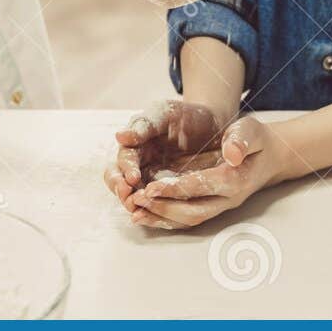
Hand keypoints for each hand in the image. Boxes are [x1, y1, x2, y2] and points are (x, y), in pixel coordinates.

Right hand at [102, 99, 226, 213]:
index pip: (123, 159)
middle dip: (121, 190)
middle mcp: (138, 162)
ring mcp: (150, 177)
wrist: (212, 125)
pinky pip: (154, 202)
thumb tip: (120, 136)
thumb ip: (144, 126)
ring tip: (137, 210)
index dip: (125, 170)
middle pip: (119, 179)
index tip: (132, 178)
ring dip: (132, 203)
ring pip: (132, 194)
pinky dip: (150, 210)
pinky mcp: (166, 190)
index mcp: (135, 143)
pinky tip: (152, 216)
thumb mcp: (165, 114)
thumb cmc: (186, 116)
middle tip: (129, 199)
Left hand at [128, 117, 288, 229]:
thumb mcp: (250, 131)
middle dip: (163, 207)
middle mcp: (228, 199)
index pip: (202, 187)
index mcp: (235, 179)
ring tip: (135, 212)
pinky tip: (145, 215)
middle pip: (194, 211)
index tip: (151, 187)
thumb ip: (241, 141)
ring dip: (161, 217)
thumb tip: (231, 153)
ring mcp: (220, 205)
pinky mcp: (211, 205)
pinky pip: (187, 218)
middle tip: (137, 199)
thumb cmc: (256, 140)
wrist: (268, 156)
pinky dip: (165, 219)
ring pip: (189, 219)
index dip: (176, 188)